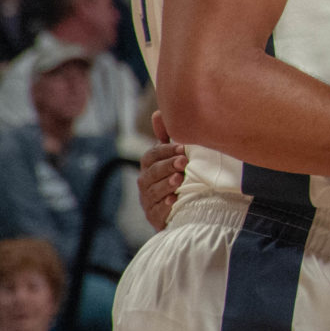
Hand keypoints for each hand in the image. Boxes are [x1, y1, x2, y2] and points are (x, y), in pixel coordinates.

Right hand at [138, 110, 185, 231]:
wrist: (183, 209)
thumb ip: (166, 136)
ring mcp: (148, 201)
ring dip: (166, 184)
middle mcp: (145, 183)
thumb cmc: (177, 177)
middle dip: (167, 166)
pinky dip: (165, 206)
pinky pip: (157, 211)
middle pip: (152, 173)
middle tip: (183, 162)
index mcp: (149, 166)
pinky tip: (174, 200)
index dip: (165, 151)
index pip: (151, 155)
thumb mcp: (174, 156)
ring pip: (153, 191)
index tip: (183, 147)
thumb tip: (158, 113)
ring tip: (179, 179)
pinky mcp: (155, 217)